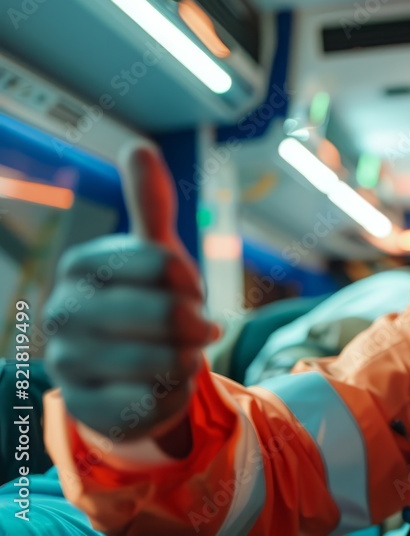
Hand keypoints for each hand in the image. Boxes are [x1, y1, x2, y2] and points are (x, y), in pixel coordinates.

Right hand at [45, 147, 218, 440]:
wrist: (122, 374)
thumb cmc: (142, 304)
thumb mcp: (152, 254)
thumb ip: (148, 203)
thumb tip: (137, 146)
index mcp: (80, 265)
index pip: (168, 265)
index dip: (194, 283)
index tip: (188, 291)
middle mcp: (62, 312)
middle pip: (170, 315)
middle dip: (199, 324)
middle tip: (198, 329)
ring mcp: (68, 364)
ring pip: (169, 362)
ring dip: (189, 361)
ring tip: (178, 356)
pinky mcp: (86, 411)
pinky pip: (158, 403)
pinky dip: (175, 396)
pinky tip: (160, 388)